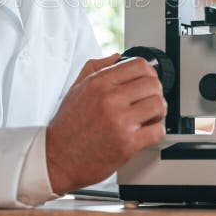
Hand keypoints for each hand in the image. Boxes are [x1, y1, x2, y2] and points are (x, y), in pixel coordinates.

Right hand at [46, 53, 166, 193]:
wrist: (57, 159)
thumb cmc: (67, 127)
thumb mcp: (76, 89)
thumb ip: (95, 68)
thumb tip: (117, 56)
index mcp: (98, 83)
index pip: (139, 65)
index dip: (149, 73)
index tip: (147, 82)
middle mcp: (109, 99)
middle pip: (152, 83)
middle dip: (155, 92)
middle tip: (149, 101)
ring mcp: (119, 121)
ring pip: (158, 104)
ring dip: (158, 112)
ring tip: (149, 118)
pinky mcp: (127, 144)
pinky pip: (158, 131)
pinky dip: (157, 132)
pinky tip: (146, 133)